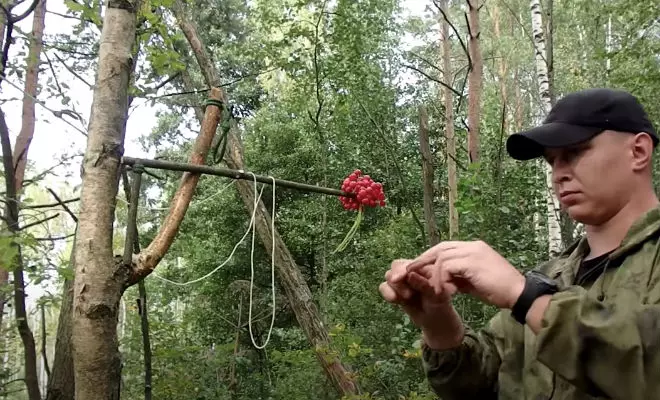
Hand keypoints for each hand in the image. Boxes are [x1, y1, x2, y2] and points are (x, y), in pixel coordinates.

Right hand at [379, 259, 463, 348]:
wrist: (434, 321)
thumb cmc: (440, 306)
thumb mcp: (436, 296)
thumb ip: (423, 284)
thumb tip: (410, 274)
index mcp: (425, 267)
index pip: (410, 263)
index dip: (402, 270)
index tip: (397, 279)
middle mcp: (412, 271)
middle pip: (396, 266)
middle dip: (398, 280)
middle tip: (407, 295)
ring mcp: (403, 280)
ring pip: (389, 276)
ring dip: (395, 288)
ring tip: (406, 299)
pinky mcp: (395, 289)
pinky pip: (384, 286)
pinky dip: (386, 293)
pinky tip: (394, 301)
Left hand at [407, 240, 525, 308]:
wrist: (519, 294)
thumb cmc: (499, 291)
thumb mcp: (474, 282)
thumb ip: (459, 277)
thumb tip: (443, 280)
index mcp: (474, 248)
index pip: (446, 247)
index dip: (430, 257)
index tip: (418, 268)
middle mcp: (473, 246)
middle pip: (440, 248)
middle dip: (424, 260)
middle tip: (410, 272)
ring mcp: (473, 252)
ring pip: (441, 257)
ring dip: (433, 273)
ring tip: (428, 286)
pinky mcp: (472, 262)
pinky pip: (447, 267)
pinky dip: (441, 279)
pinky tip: (443, 291)